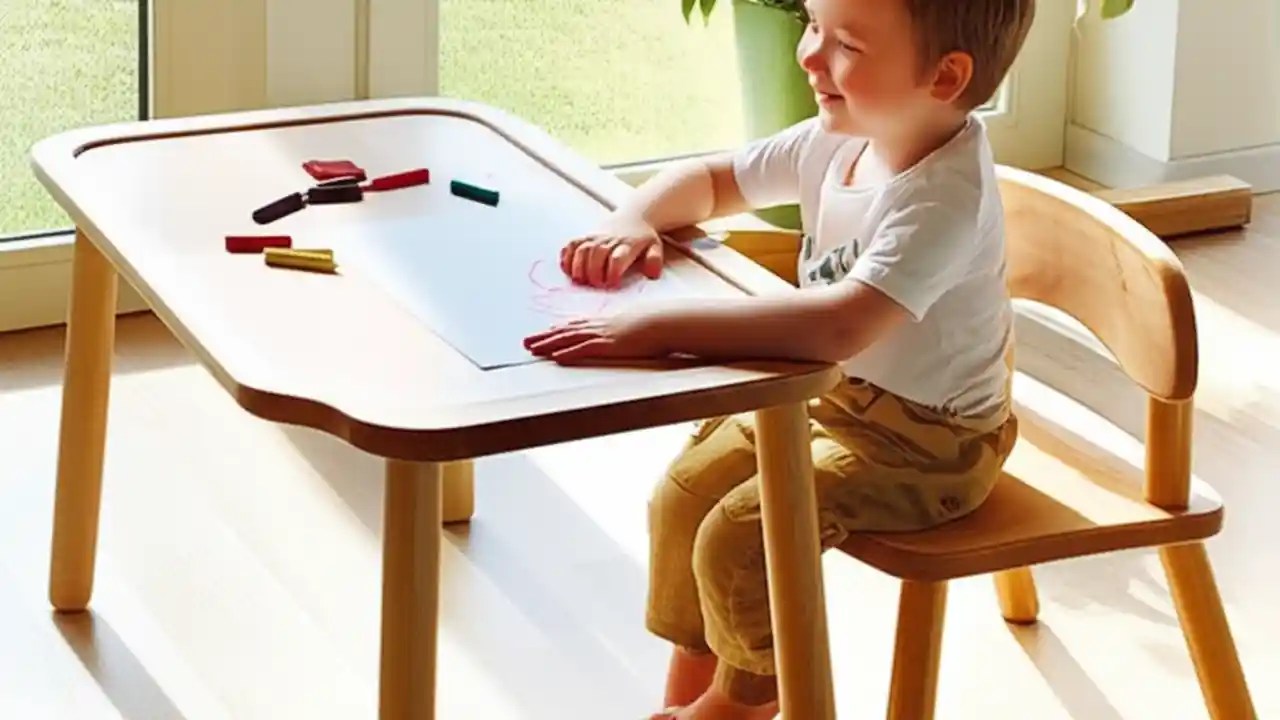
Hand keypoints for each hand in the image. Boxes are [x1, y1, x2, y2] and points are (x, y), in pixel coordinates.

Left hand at [523, 312, 668, 363]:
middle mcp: (601, 326)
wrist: (667, 321)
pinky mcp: (609, 346)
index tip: (547, 332)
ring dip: (549, 344)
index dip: (560, 329)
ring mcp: (604, 335)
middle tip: (527, 342)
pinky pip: (584, 350)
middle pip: (567, 331)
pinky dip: (568, 353)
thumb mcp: (641, 324)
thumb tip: (632, 333)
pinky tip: (556, 357)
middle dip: (546, 337)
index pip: (579, 324)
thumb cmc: (659, 323)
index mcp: (609, 321)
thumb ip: (631, 329)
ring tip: (532, 349)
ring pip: (569, 339)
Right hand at [560, 214, 664, 287]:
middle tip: (594, 285)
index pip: (618, 257)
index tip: (612, 284)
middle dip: (593, 271)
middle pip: (597, 254)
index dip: (613, 271)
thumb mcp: (655, 247)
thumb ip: (654, 260)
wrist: (636, 215)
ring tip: (579, 280)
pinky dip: (566, 256)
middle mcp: (610, 239)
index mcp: (628, 244)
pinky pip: (572, 244)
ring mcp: (596, 236)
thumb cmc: (644, 237)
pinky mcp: (585, 235)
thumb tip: (652, 275)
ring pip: (582, 249)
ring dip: (578, 266)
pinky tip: (567, 269)